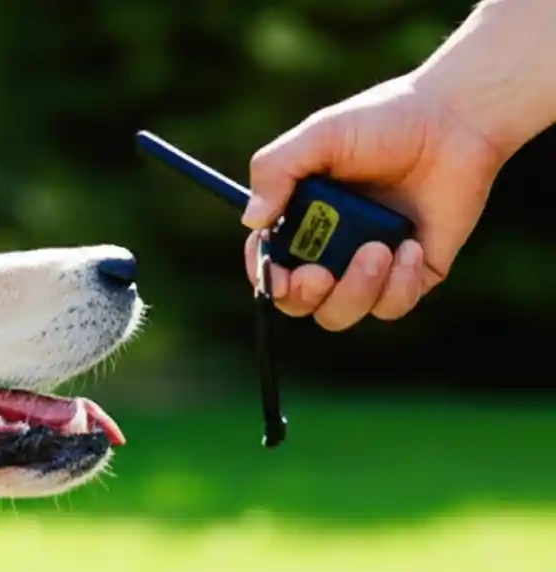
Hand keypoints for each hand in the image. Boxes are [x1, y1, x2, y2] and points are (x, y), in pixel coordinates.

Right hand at [241, 74, 507, 329]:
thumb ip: (276, 170)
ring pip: (341, 312)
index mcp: (300, 218)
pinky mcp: (411, 275)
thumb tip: (252, 221)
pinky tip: (412, 247)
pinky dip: (398, 284)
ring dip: (355, 290)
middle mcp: (330, 248)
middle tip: (319, 274)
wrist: (456, 121)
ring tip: (380, 249)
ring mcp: (369, 265)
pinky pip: (391, 306)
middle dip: (302, 295)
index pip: (267, 265)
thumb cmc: (384, 121)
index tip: (275, 270)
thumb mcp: (319, 135)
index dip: (264, 275)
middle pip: (297, 302)